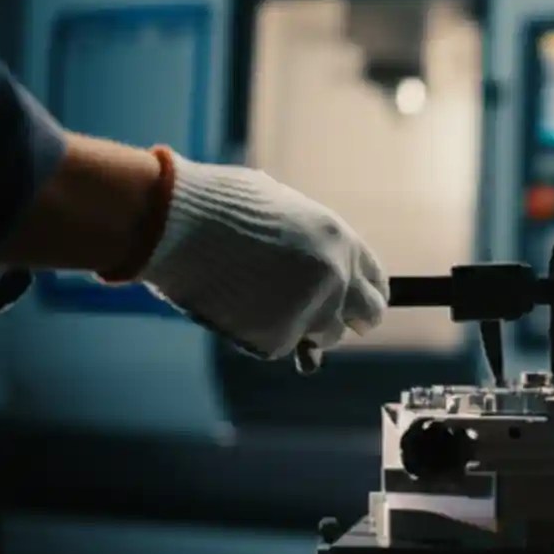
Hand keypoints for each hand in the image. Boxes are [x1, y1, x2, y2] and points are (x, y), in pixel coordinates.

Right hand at [139, 152, 387, 361]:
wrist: (176, 222)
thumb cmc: (221, 207)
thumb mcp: (282, 212)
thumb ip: (312, 248)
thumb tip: (323, 279)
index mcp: (341, 240)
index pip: (377, 281)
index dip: (367, 294)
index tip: (357, 304)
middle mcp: (337, 277)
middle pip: (368, 317)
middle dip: (350, 321)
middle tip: (325, 321)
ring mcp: (311, 310)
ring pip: (324, 336)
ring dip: (302, 327)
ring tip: (257, 294)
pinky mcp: (278, 338)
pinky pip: (278, 346)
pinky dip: (259, 334)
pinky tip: (232, 303)